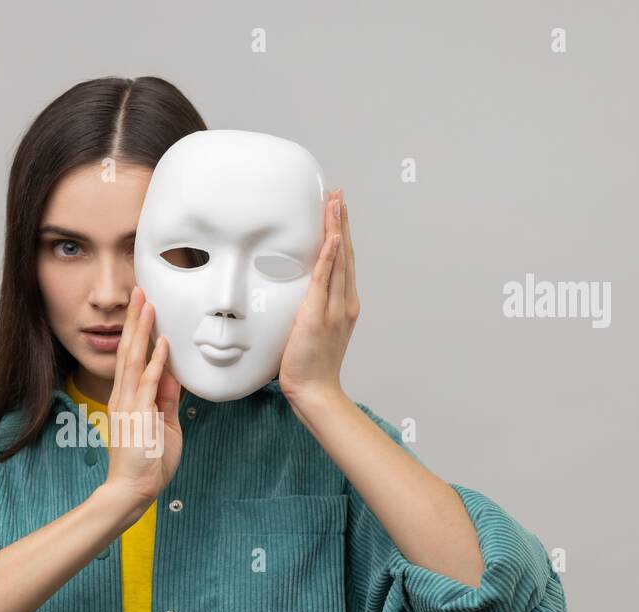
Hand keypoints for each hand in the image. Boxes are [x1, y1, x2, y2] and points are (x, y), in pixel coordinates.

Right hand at [103, 286, 182, 518]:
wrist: (132, 489)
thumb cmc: (148, 462)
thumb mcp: (164, 424)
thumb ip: (167, 399)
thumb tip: (173, 374)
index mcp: (129, 397)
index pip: (133, 357)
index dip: (138, 331)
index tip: (144, 309)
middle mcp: (125, 396)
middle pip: (128, 349)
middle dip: (135, 320)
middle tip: (140, 292)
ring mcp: (129, 404)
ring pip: (134, 358)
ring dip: (142, 330)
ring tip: (147, 305)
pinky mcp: (138, 415)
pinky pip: (149, 383)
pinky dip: (157, 362)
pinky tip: (162, 343)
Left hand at [278, 187, 359, 412]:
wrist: (314, 391)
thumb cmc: (307, 367)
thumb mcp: (307, 332)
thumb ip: (305, 311)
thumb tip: (293, 298)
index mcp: (343, 305)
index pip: (342, 261)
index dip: (340, 233)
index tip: (336, 210)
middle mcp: (345, 302)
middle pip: (345, 253)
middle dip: (341, 221)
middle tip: (338, 194)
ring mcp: (336, 308)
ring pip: (339, 260)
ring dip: (337, 228)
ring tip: (335, 202)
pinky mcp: (321, 315)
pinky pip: (326, 280)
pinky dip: (330, 257)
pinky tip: (331, 236)